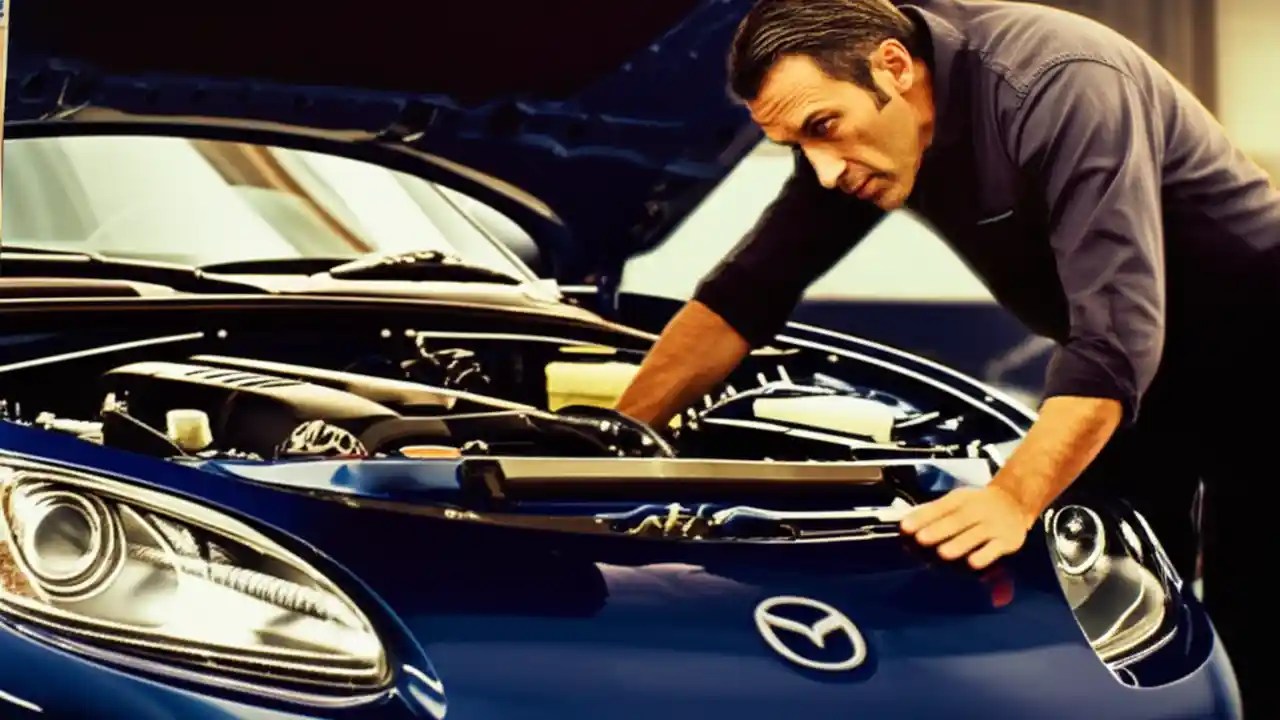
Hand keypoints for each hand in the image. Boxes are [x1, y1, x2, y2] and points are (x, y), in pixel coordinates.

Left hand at [900, 486, 1036, 569]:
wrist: (1015, 501)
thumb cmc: (976, 505)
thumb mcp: (956, 501)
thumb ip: (933, 513)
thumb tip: (905, 526)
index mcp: (960, 499)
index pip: (940, 507)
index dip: (922, 517)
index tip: (905, 527)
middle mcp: (977, 510)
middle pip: (957, 520)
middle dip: (938, 530)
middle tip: (921, 539)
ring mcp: (993, 525)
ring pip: (975, 535)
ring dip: (959, 544)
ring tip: (943, 553)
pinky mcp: (1008, 541)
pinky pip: (995, 549)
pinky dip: (985, 556)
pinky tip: (972, 563)